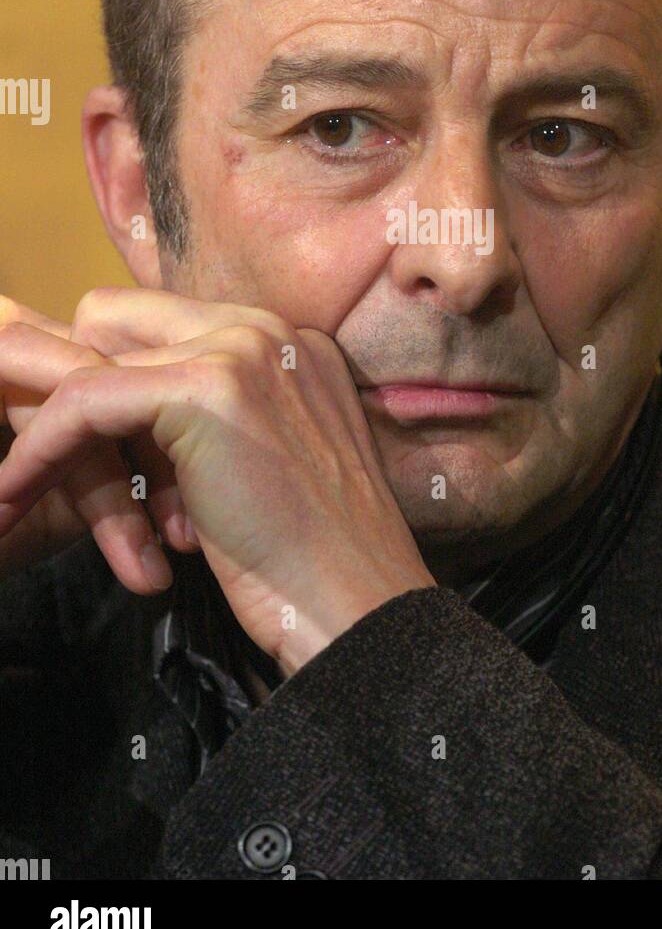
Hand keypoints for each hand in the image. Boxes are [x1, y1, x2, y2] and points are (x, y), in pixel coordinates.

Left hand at [0, 289, 435, 673]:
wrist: (359, 608)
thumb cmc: (310, 567)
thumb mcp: (256, 471)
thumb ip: (204, 429)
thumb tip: (118, 429)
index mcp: (287, 342)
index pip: (156, 323)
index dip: (100, 377)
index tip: (53, 440)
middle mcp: (268, 328)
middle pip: (113, 320)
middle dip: (62, 388)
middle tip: (28, 462)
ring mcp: (243, 350)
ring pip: (90, 362)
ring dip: (45, 432)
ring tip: (10, 494)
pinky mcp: (208, 389)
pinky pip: (83, 402)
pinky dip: (38, 451)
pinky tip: (11, 495)